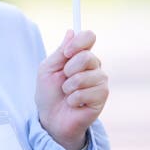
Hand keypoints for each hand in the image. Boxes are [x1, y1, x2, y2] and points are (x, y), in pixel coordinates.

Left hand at [35, 30, 108, 149]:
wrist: (50, 118)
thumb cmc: (48, 93)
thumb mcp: (48, 68)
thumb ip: (60, 52)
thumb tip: (71, 31)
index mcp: (80, 55)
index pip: (89, 37)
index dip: (79, 42)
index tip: (67, 53)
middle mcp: (94, 66)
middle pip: (88, 56)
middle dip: (69, 69)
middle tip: (64, 79)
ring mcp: (100, 82)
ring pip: (87, 76)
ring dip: (70, 87)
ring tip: (67, 94)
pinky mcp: (102, 98)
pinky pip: (89, 93)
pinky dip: (74, 99)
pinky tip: (73, 103)